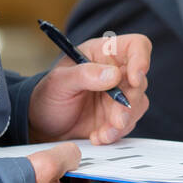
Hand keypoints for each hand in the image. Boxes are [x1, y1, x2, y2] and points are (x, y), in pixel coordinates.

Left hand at [28, 33, 150, 144]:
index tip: (134, 79)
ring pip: (138, 104)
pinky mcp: (118, 117)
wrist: (41, 125)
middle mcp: (116, 72)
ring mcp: (119, 96)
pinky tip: (98, 137)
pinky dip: (115, 133)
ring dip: (123, 121)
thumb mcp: (58, 82)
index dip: (141, 59)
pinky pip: (128, 124)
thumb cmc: (47, 95)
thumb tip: (113, 75)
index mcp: (103, 53)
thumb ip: (84, 75)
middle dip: (129, 103)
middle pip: (140, 81)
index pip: (136, 46)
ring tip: (103, 133)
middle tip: (116, 120)